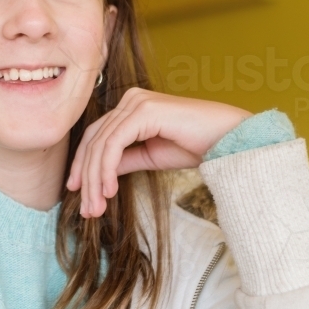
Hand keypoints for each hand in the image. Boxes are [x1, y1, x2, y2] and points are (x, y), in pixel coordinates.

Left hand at [67, 89, 250, 217]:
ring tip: (97, 207)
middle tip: (87, 209)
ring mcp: (137, 102)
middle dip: (86, 177)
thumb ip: (124, 160)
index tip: (78, 193)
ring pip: (101, 144)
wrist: (229, 141)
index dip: (83, 165)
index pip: (97, 136)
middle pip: (94, 140)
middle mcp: (131, 99)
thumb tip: (99, 174)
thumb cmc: (196, 146)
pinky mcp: (145, 111)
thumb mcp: (150, 156)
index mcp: (131, 107)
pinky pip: (115, 144)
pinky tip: (110, 192)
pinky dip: (107, 169)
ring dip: (95, 180)